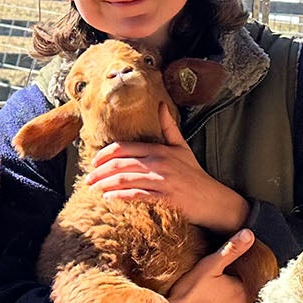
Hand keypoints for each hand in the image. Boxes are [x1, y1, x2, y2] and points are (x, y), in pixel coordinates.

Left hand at [86, 105, 247, 229]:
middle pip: (121, 163)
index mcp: (160, 149)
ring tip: (94, 189)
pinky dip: (121, 196)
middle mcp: (160, 162)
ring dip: (106, 184)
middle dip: (100, 171)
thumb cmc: (195, 173)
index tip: (93, 162)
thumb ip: (169, 127)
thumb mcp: (182, 147)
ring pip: (126, 179)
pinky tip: (109, 198)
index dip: (105, 154)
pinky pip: (138, 196)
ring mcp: (163, 180)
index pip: (125, 147)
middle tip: (88, 179)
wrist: (214, 199)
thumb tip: (161, 104)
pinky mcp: (166, 198)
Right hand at [167, 229, 259, 302]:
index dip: (243, 281)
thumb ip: (231, 250)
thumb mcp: (208, 267)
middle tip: (223, 297)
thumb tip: (249, 234)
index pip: (253, 283)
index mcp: (245, 291)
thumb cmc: (188, 295)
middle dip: (243, 298)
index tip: (230, 283)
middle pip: (252, 302)